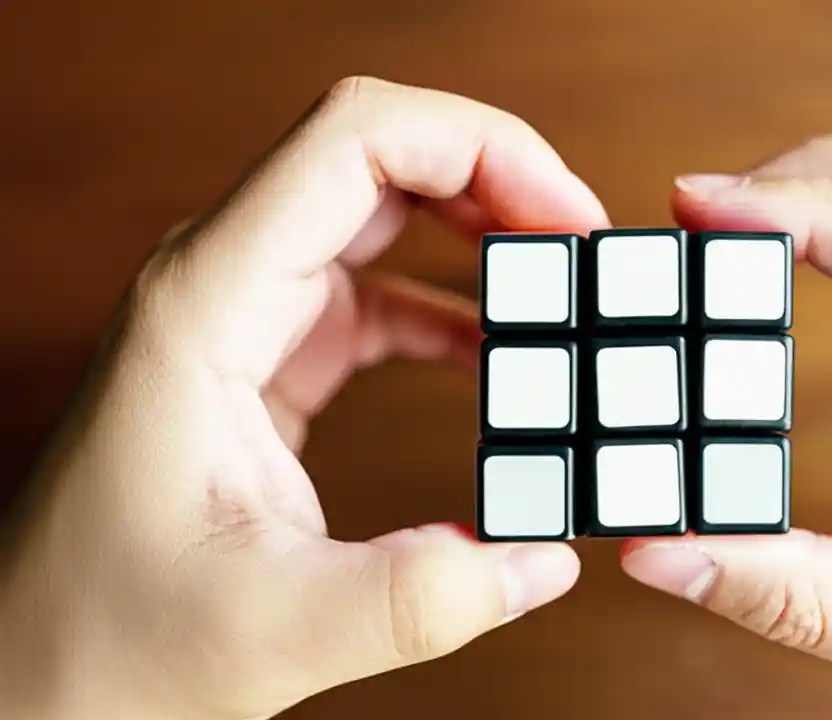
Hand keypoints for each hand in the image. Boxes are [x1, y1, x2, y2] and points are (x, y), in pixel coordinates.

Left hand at [0, 77, 605, 718]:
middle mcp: (222, 286)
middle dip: (497, 181)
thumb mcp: (272, 631)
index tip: (564, 218)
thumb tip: (545, 560)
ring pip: (381, 217)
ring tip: (561, 289)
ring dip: (479, 237)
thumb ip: (424, 598)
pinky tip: (501, 354)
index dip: (479, 147)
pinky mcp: (269, 363)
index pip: (355, 142)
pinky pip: (378, 295)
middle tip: (582, 252)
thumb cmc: (100, 641)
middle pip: (379, 158)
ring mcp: (246, 319)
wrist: (31, 673)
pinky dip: (452, 311)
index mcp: (206, 307)